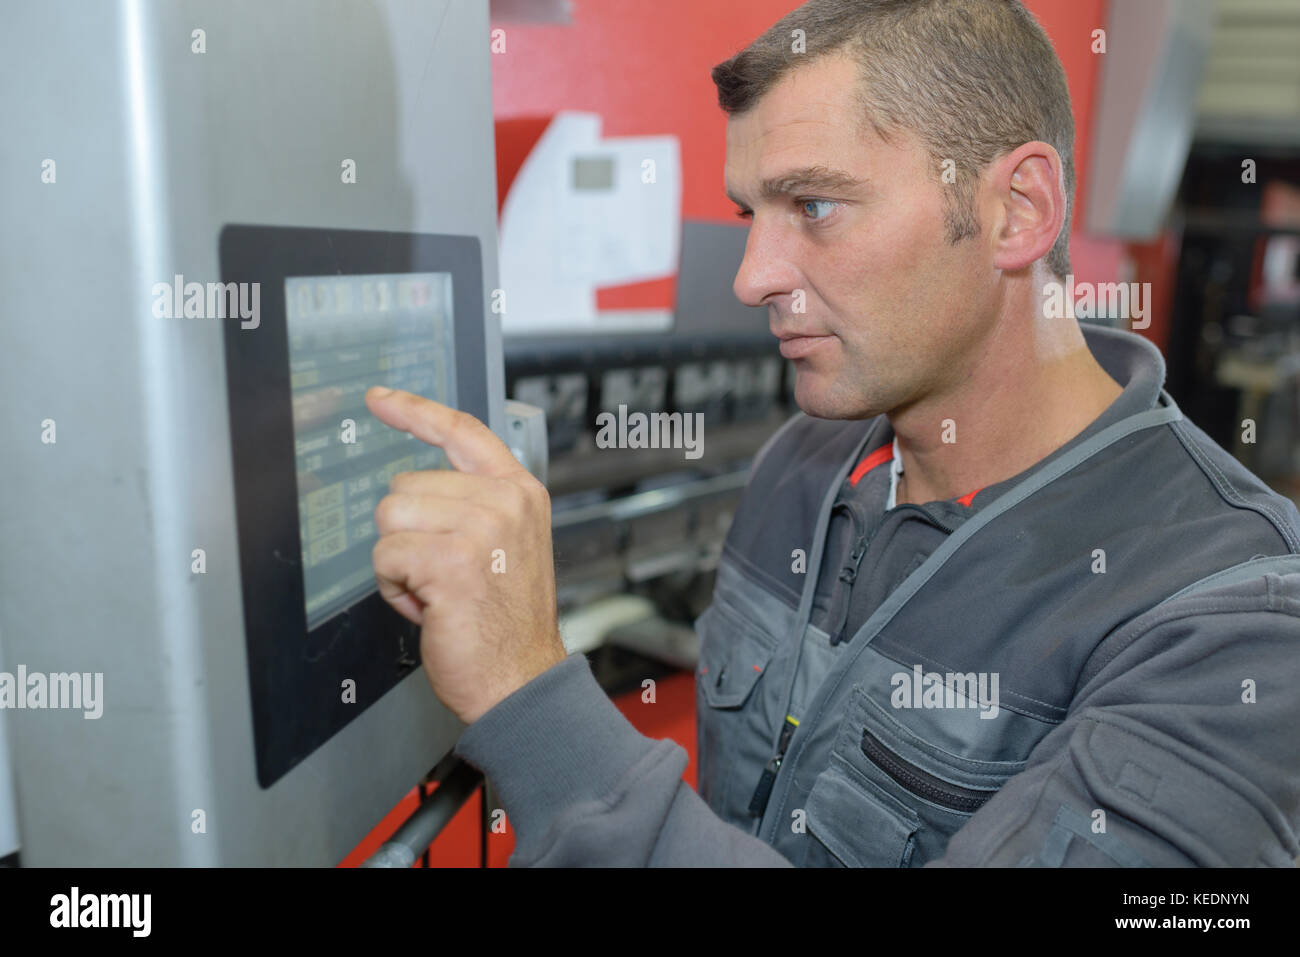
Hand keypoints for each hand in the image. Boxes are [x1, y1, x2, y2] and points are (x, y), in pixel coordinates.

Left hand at [365, 387, 565, 723]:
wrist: (524, 679)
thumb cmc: (509, 623)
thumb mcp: (508, 545)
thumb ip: (475, 505)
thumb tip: (418, 486)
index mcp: (520, 491)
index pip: (461, 431)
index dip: (414, 411)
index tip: (381, 399)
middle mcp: (503, 501)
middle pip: (406, 484)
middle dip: (408, 532)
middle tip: (442, 573)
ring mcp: (480, 527)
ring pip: (390, 517)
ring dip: (400, 561)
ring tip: (436, 589)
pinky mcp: (450, 560)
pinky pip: (386, 557)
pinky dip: (395, 588)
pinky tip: (428, 605)